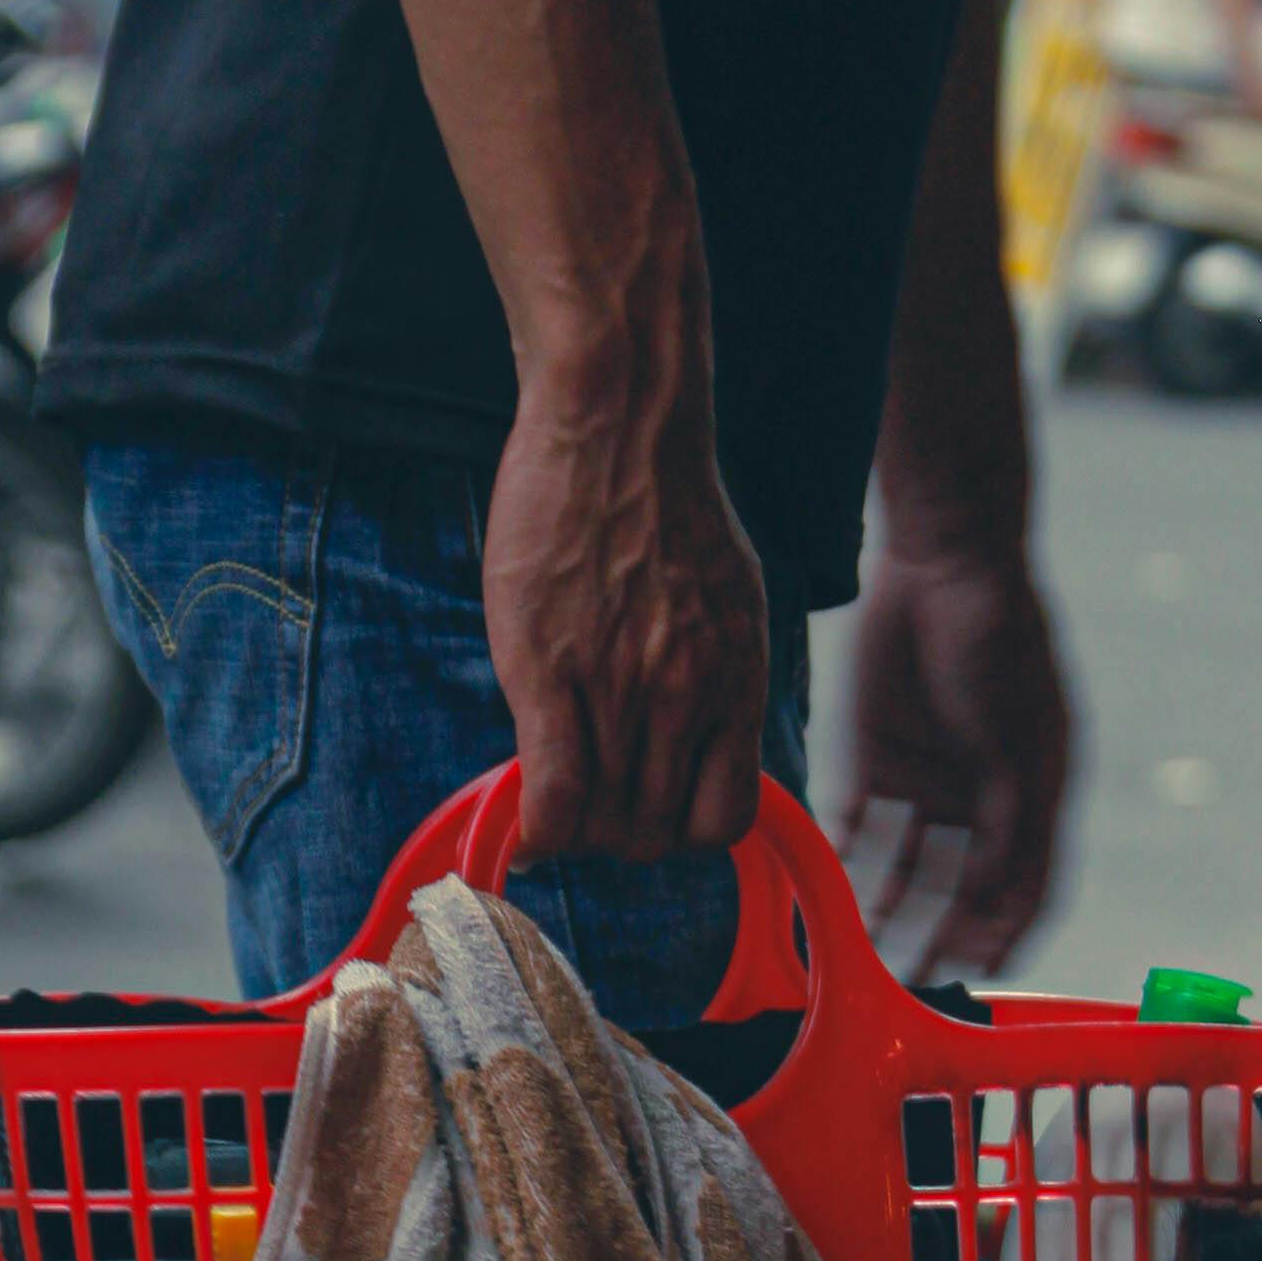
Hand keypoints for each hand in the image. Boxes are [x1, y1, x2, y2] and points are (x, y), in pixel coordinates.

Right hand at [482, 386, 771, 859]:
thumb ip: (715, 681)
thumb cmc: (669, 508)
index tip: (647, 808)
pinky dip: (537, 828)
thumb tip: (695, 745)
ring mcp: (618, 687)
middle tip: (586, 797)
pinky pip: (552, 795)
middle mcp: (686, 696)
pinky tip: (524, 823)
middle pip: (649, 833)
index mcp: (736, 683)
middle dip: (614, 834)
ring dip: (572, 828)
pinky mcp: (549, 671)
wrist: (619, 426)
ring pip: (599, 824)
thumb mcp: (727, 605)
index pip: (720, 820)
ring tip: (555, 789)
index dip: (677, 831)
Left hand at [841, 535, 1072, 980]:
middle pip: (963, 885)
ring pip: (910, 864)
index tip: (982, 969)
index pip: (1026, 884)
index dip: (1006, 931)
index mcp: (1030, 792)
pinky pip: (861, 821)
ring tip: (873, 942)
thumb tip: (1005, 894)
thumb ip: (1014, 817)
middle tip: (916, 972)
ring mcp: (927, 777)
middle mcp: (980, 794)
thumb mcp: (1020, 738)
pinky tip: (840, 882)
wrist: (944, 561)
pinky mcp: (875, 754)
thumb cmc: (1003, 644)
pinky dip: (852, 854)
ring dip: (894, 904)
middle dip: (943, 931)